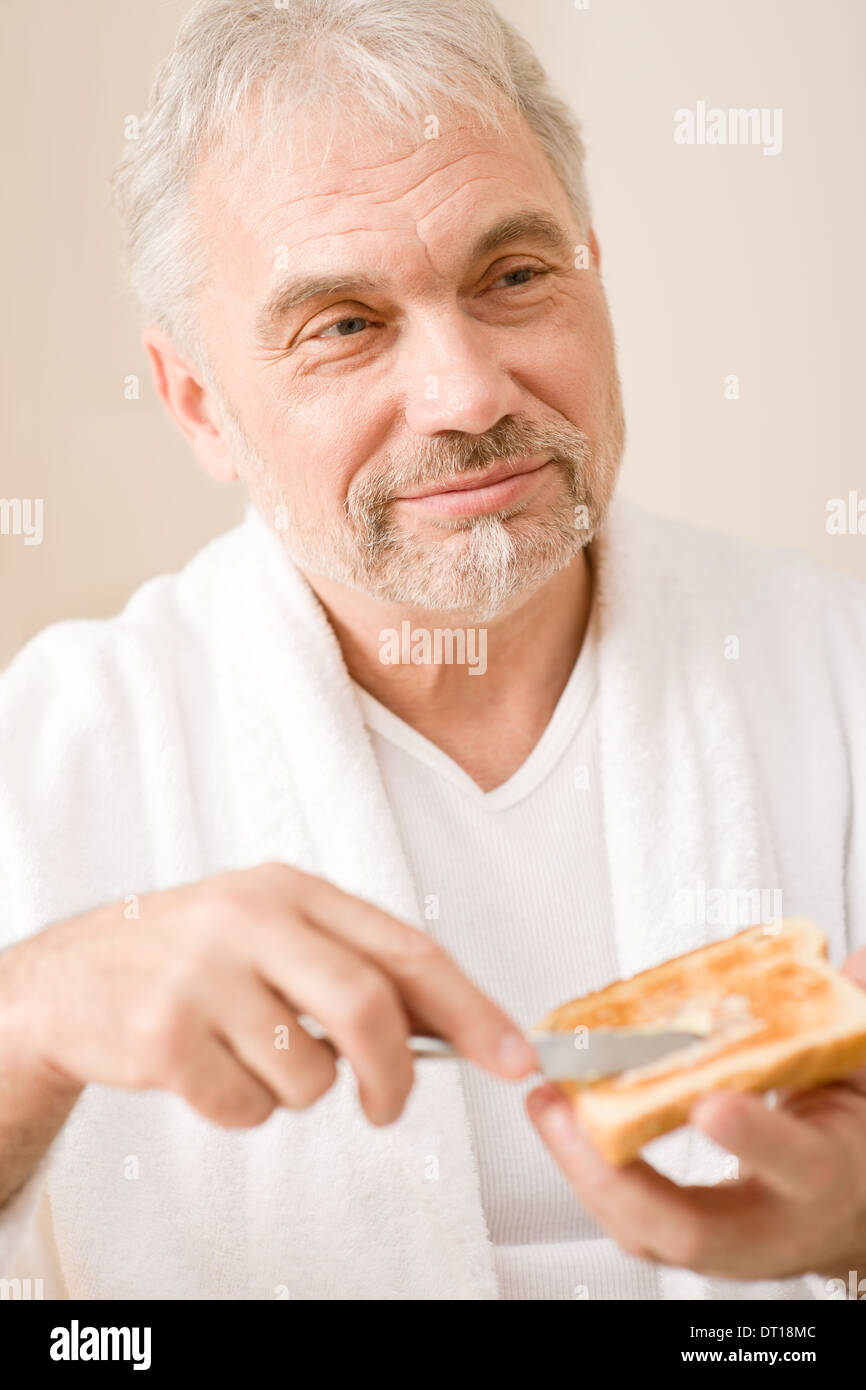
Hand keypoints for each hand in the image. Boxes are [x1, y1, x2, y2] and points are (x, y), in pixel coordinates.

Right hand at [0, 861, 535, 1129]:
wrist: (72, 977)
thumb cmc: (193, 957)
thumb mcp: (270, 930)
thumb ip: (350, 964)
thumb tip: (452, 1028)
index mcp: (292, 888)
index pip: (406, 947)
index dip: (470, 1009)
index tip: (514, 1057)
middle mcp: (250, 918)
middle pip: (369, 1008)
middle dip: (395, 1075)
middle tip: (387, 1105)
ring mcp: (203, 974)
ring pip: (309, 1074)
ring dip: (296, 1093)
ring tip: (251, 1058)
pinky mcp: (163, 1033)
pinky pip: (246, 1108)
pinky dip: (242, 1111)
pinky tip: (207, 1072)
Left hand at [526, 949, 865, 1281]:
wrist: (854, 1214)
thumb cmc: (849, 1146)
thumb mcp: (857, 1081)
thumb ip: (847, 1029)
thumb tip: (851, 966)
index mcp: (825, 1177)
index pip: (797, 1165)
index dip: (753, 1137)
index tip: (710, 1103)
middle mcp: (772, 1226)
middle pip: (691, 1229)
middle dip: (618, 1176)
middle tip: (572, 1114)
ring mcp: (724, 1245)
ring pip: (645, 1233)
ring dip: (583, 1170)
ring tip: (547, 1106)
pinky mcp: (684, 1240)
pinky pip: (628, 1218)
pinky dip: (586, 1171)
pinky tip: (559, 1122)